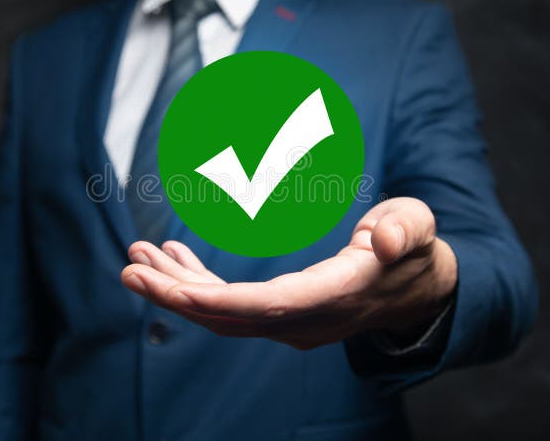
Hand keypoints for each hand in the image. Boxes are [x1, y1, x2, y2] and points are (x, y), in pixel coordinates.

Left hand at [120, 197, 456, 349]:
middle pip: (231, 317)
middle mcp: (306, 319)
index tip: (170, 285)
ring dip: (178, 289)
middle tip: (132, 267)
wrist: (417, 289)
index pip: (268, 307)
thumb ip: (404, 231)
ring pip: (223, 315)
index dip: (217, 300)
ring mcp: (291, 322)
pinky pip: (232, 306)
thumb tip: (383, 239)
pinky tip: (175, 258)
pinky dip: (200, 283)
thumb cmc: (415, 251)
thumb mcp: (416, 229)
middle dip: (177, 295)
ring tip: (138, 259)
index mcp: (334, 296)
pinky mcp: (282, 313)